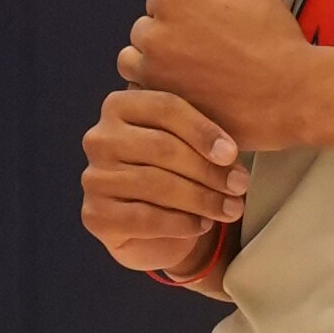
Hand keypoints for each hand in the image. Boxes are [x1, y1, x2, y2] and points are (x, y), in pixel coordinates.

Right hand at [81, 86, 246, 277]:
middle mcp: (99, 138)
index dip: (202, 130)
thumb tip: (228, 152)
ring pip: (156, 184)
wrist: (152, 226)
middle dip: (207, 170)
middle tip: (239, 185)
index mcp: (120, 105)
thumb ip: (201, 130)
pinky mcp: (96, 216)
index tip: (232, 153)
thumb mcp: (188, 141)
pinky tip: (203, 224)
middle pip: (162, 147)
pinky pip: (146, 218)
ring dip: (202, 199)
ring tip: (230, 208)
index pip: (164, 107)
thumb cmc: (175, 171)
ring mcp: (94, 178)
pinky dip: (181, 223)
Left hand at [118, 0, 325, 152]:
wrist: (291, 94)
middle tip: (202, 51)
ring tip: (190, 73)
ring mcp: (154, 76)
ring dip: (152, 65)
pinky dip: (158, 93)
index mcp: (172, 2)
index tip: (209, 25)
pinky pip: (144, 95)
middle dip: (164, 36)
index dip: (183, 10)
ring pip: (133, 64)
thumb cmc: (274, 36)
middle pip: (142, 31)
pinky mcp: (161, 107)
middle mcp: (154, 37)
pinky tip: (188, 94)